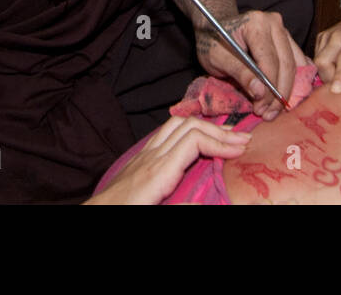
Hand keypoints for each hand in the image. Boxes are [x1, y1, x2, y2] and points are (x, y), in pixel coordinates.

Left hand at [86, 116, 250, 204]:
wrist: (96, 215)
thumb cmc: (124, 213)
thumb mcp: (154, 216)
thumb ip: (182, 209)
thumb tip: (209, 205)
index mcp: (159, 171)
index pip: (194, 140)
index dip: (221, 142)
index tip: (241, 151)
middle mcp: (152, 156)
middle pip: (189, 126)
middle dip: (219, 131)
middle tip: (244, 140)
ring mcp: (145, 154)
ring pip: (176, 124)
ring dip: (204, 125)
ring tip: (226, 135)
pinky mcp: (140, 159)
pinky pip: (165, 133)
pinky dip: (187, 129)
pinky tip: (196, 139)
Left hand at [197, 10, 306, 118]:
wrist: (214, 28)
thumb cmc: (213, 43)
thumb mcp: (218, 59)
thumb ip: (240, 73)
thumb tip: (261, 93)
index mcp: (255, 24)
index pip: (270, 61)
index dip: (269, 88)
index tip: (261, 109)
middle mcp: (273, 23)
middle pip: (286, 64)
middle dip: (279, 93)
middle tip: (268, 114)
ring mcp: (282, 30)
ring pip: (295, 65)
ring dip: (287, 90)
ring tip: (273, 110)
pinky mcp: (287, 39)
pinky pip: (297, 62)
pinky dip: (293, 81)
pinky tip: (283, 98)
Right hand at [314, 1, 340, 91]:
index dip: (340, 75)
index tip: (337, 91)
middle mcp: (337, 36)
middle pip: (323, 62)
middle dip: (329, 80)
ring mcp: (327, 36)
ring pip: (318, 62)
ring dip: (325, 76)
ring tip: (339, 87)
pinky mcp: (321, 38)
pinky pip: (317, 58)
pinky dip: (323, 70)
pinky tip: (334, 77)